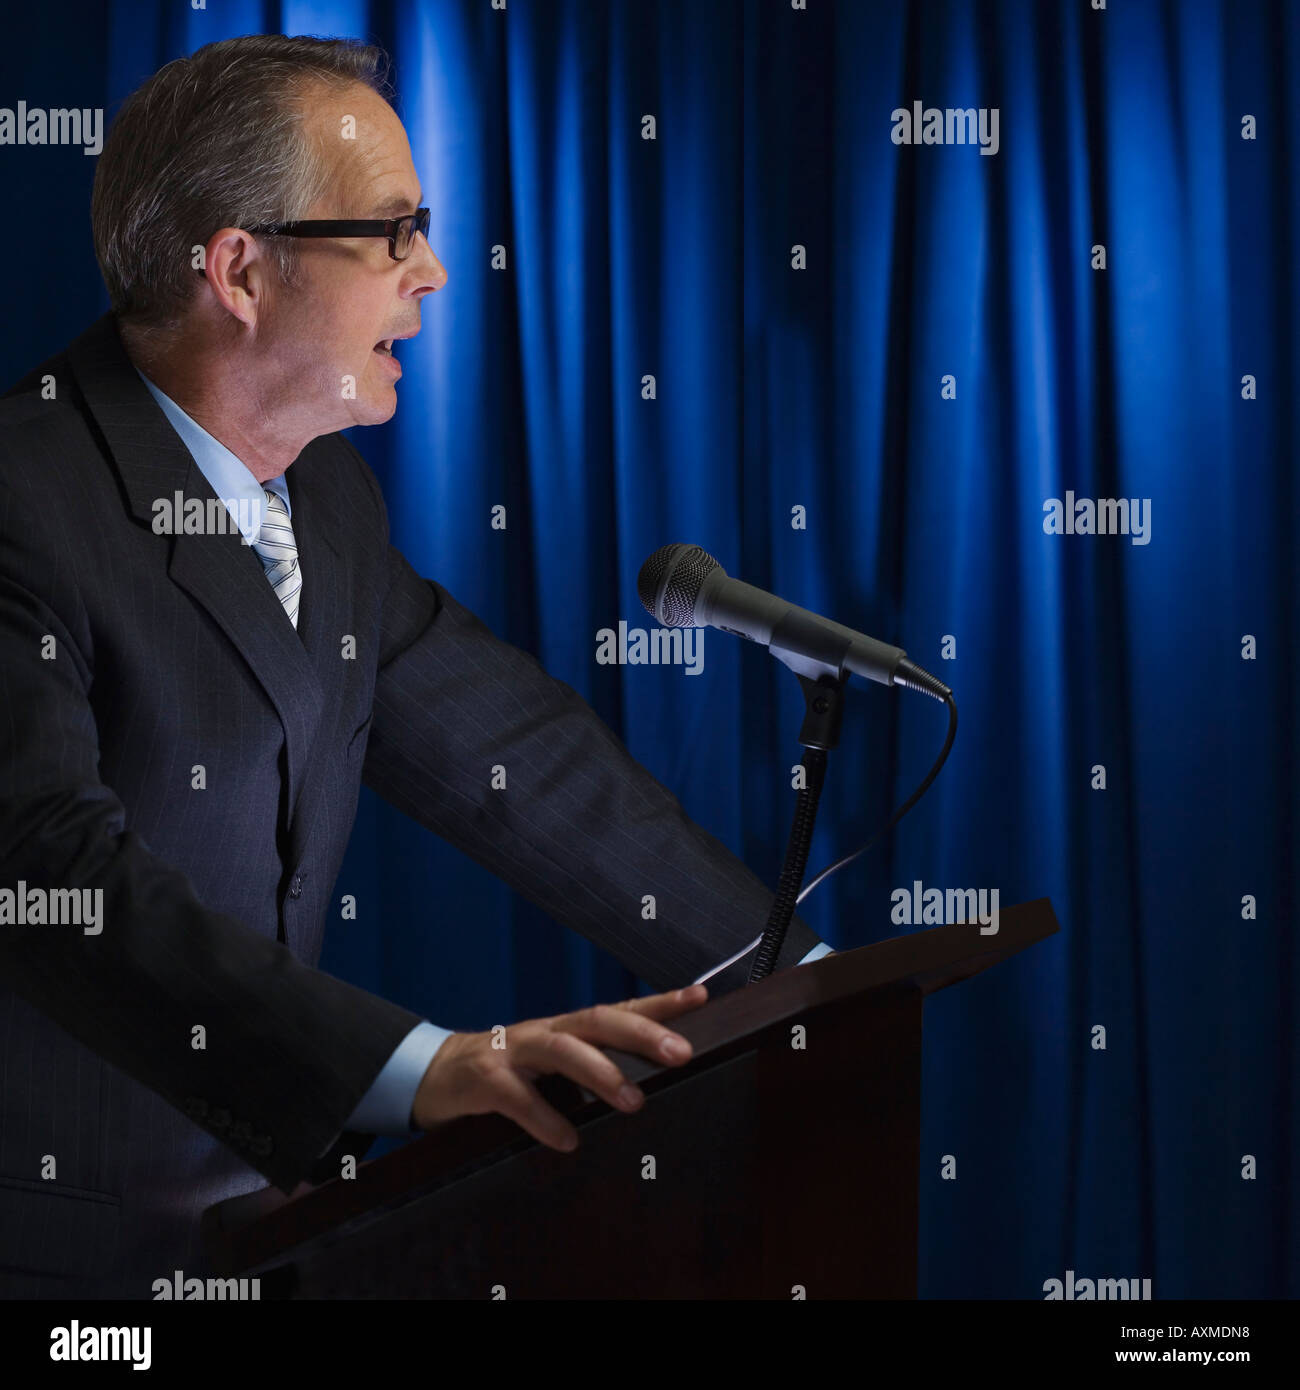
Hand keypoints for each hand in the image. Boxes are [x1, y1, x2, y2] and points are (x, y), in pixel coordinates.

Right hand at [411, 984, 708, 1151]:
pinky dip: (545, 1118)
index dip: (661, 1002)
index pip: (620, 1008)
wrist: (439, 1073)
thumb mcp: (556, 1063)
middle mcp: (547, 1031)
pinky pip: (518, 1098)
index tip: (700, 998)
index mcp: (568, 1028)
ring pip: (562, 1050)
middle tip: (679, 1053)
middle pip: (597, 1020)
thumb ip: (595, 1067)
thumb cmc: (512, 1070)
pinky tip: (567, 1140)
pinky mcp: (486, 1081)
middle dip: (641, 1033)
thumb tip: (650, 1084)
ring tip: (634, 1102)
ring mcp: (515, 1052)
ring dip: (601, 1073)